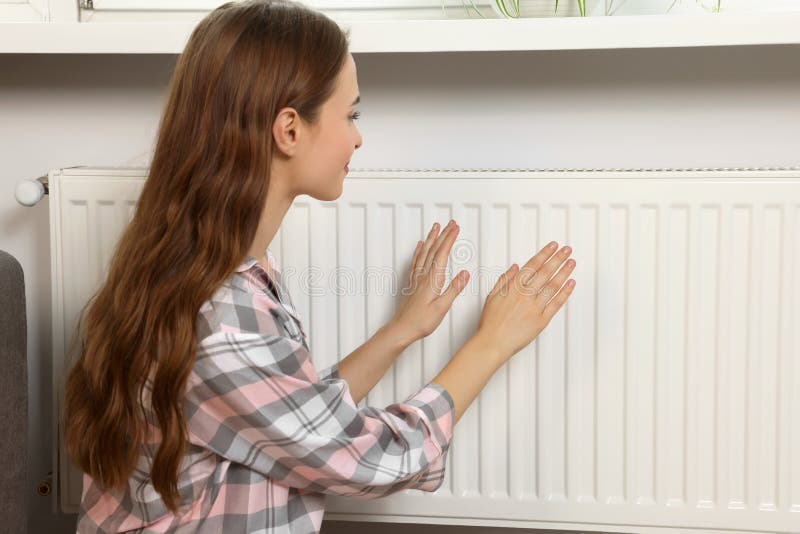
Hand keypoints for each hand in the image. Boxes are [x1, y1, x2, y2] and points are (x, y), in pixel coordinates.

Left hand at [391, 220, 469, 341]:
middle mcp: (423, 276)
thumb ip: (454, 289)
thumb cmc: (421, 321)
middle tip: (450, 223)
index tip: (456, 228)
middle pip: (434, 249)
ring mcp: (417, 278)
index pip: (442, 254)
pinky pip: (416, 261)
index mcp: (432, 280)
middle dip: (443, 234)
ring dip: (431, 238)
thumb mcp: (442, 307)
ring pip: (424, 252)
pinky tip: (420, 246)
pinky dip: (419, 250)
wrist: (402, 328)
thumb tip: (465, 274)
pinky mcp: (412, 283)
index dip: (449, 239)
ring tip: (435, 227)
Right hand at [476, 241, 576, 361]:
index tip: (553, 246)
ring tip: (571, 263)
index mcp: (513, 287)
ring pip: (553, 285)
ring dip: (564, 272)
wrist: (493, 343)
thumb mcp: (492, 296)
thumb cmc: (491, 322)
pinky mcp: (541, 320)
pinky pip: (556, 304)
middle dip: (558, 258)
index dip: (544, 254)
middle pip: (545, 272)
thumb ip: (505, 279)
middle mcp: (525, 295)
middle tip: (567, 250)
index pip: (532, 265)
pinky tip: (571, 284)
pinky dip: (565, 293)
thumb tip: (516, 267)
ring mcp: (534, 307)